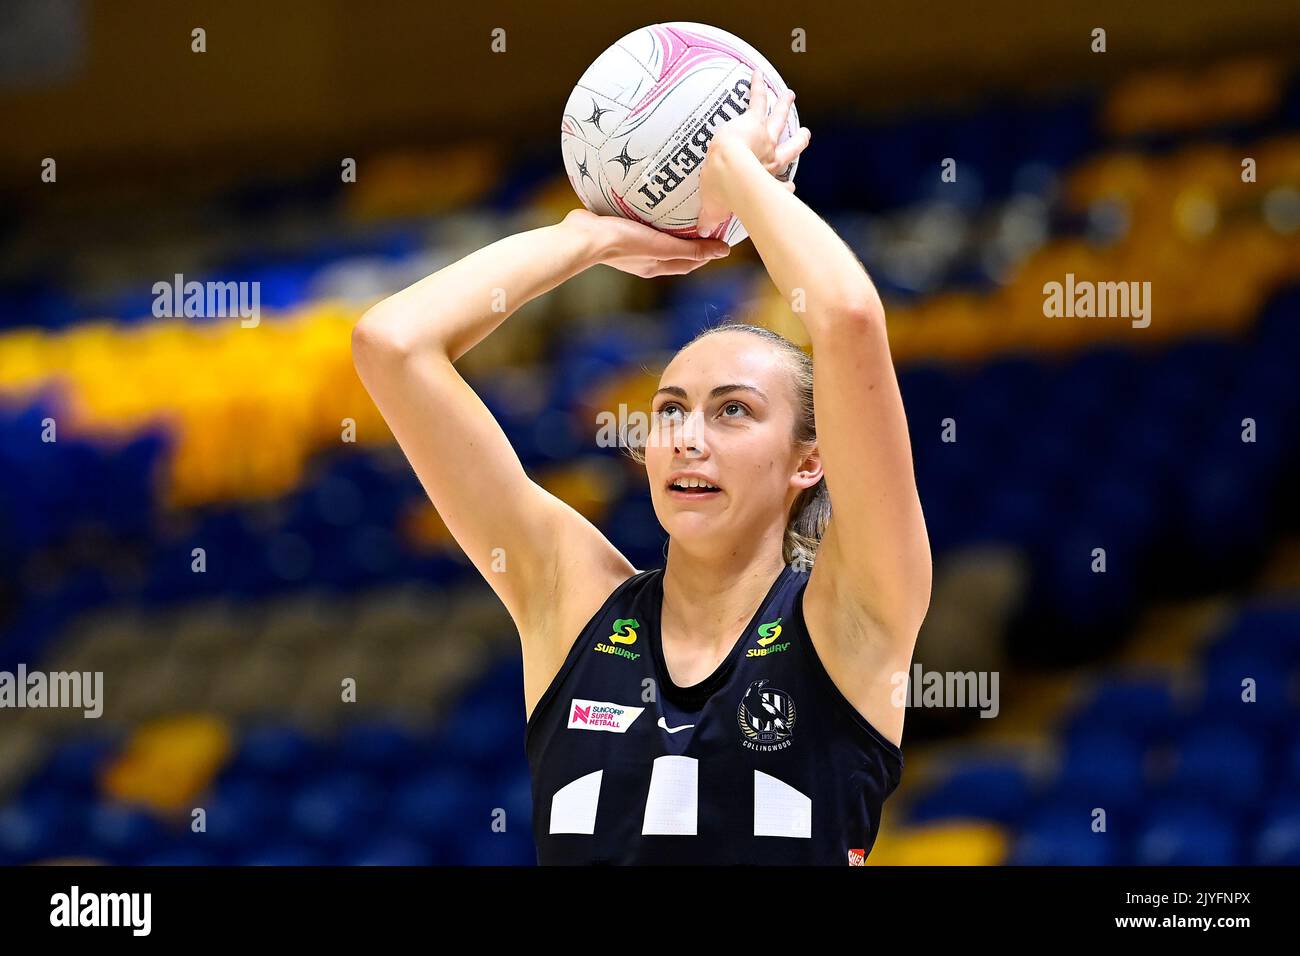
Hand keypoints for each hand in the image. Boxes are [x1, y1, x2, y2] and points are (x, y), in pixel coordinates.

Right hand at [563, 207, 729, 277]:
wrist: (582, 236)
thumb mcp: (661, 246)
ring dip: (673, 224)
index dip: (707, 251)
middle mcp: (645, 258)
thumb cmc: (622, 243)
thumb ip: (690, 249)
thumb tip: (722, 251)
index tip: (721, 234)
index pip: (690, 261)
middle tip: (708, 217)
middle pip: (676, 249)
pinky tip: (656, 199)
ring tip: (686, 206)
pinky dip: (654, 214)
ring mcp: (630, 244)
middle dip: (693, 237)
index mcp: (656, 266)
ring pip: (659, 235)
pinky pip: (642, 222)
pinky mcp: (618, 229)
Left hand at [697, 67, 810, 237]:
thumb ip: (711, 219)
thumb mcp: (715, 208)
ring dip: (783, 107)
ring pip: (778, 120)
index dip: (785, 189)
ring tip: (789, 96)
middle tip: (805, 135)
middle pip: (788, 150)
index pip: (780, 186)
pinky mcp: (755, 122)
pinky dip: (757, 85)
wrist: (729, 170)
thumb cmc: (724, 191)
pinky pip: (757, 99)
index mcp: (764, 182)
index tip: (791, 189)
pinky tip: (755, 72)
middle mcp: (770, 160)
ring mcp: (766, 139)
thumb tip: (704, 234)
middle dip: (798, 143)